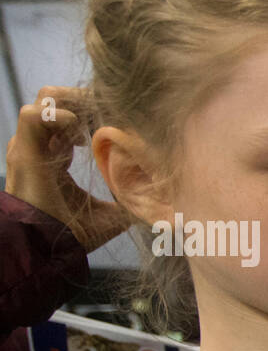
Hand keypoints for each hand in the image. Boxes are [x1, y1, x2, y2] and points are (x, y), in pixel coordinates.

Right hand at [4, 86, 130, 248]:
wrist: (48, 250)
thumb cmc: (74, 235)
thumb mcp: (110, 215)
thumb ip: (129, 204)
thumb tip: (161, 206)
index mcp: (55, 157)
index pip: (71, 117)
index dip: (94, 111)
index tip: (116, 120)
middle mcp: (40, 147)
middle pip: (60, 100)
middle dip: (86, 100)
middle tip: (109, 113)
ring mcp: (30, 146)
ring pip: (46, 100)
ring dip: (75, 104)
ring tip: (95, 128)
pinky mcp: (23, 151)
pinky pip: (33, 115)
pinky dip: (59, 117)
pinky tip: (81, 137)